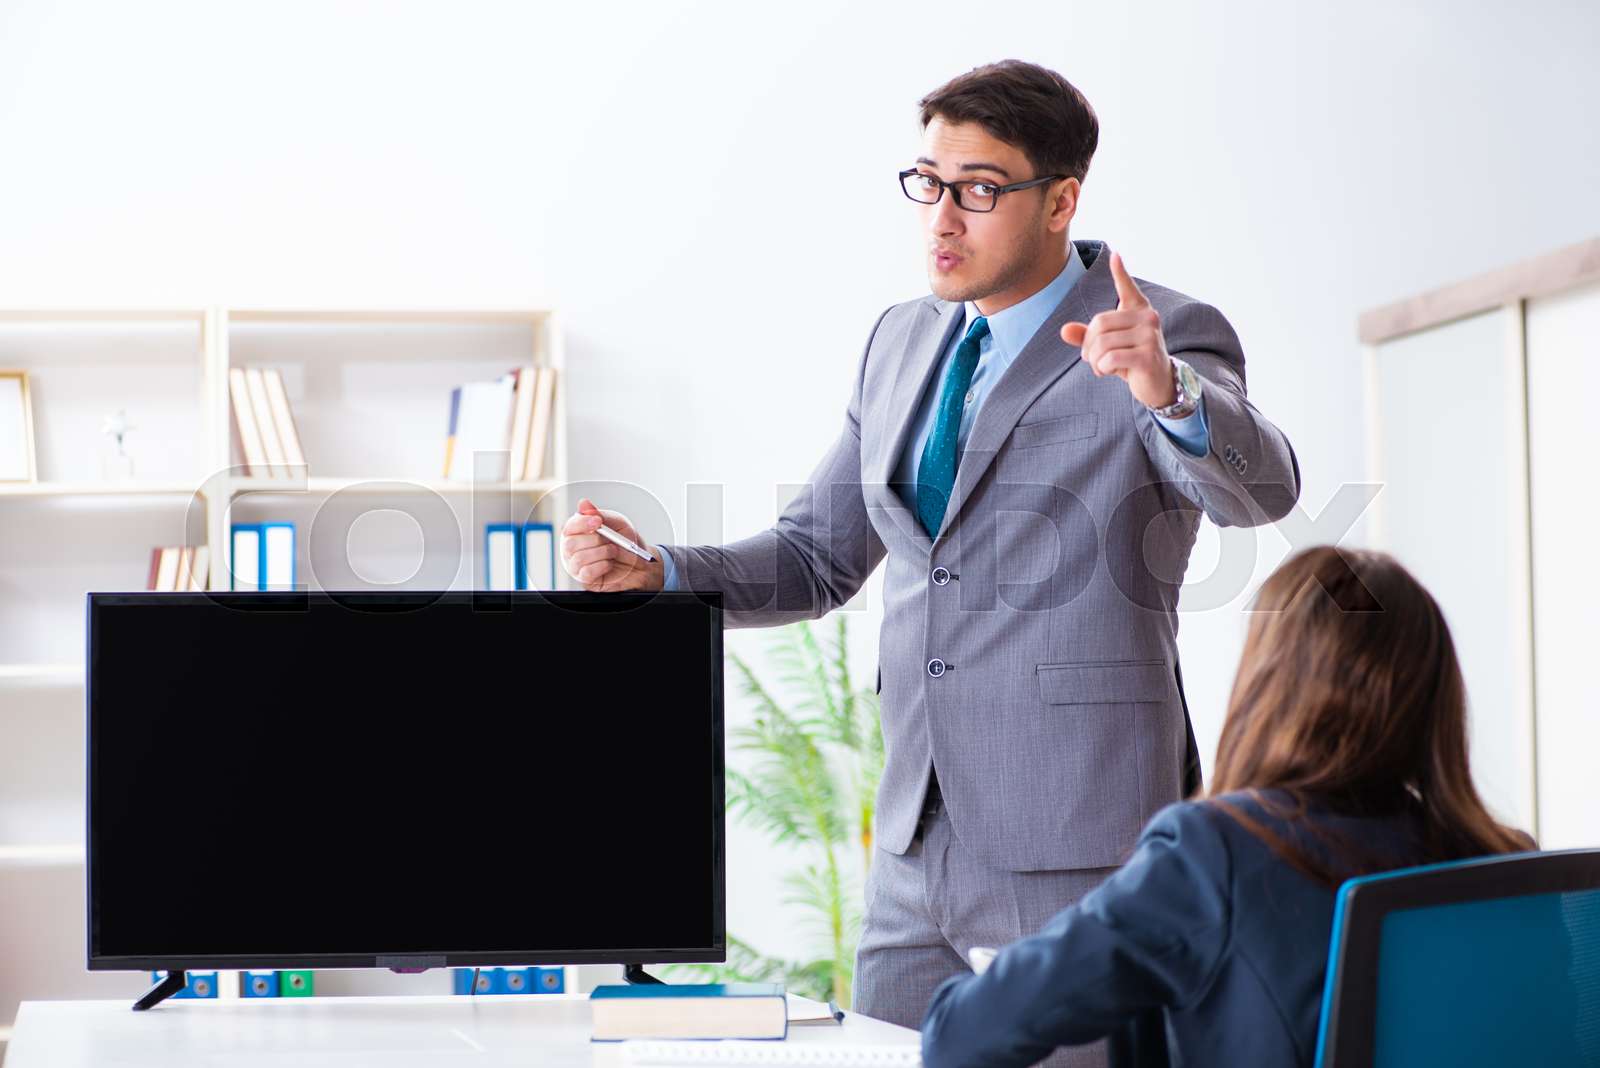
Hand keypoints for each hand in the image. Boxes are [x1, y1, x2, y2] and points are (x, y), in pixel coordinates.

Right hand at [560, 497, 664, 591]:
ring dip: (601, 553)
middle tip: (610, 541)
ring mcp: (578, 565)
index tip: (597, 521)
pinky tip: (609, 564)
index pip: (569, 527)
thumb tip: (583, 503)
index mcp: (580, 532)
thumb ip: (601, 515)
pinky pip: (586, 573)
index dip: (581, 523)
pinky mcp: (586, 580)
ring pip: (578, 558)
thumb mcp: (618, 524)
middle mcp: (575, 549)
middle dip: (594, 541)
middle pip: (570, 544)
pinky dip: (601, 566)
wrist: (643, 565)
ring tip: (613, 552)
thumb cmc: (627, 544)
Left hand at [1060, 250, 1176, 408]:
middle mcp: (1148, 318)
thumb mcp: (1107, 347)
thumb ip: (1086, 337)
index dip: (1120, 273)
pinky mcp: (1148, 356)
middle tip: (1091, 359)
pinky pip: (1110, 358)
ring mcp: (1150, 336)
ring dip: (1094, 360)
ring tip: (1100, 367)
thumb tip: (1064, 330)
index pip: (1127, 288)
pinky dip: (1102, 368)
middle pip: (1100, 323)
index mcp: (1139, 310)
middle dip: (1088, 345)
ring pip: (1103, 343)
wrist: (1157, 384)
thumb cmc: (1131, 361)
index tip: (1115, 255)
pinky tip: (1107, 372)